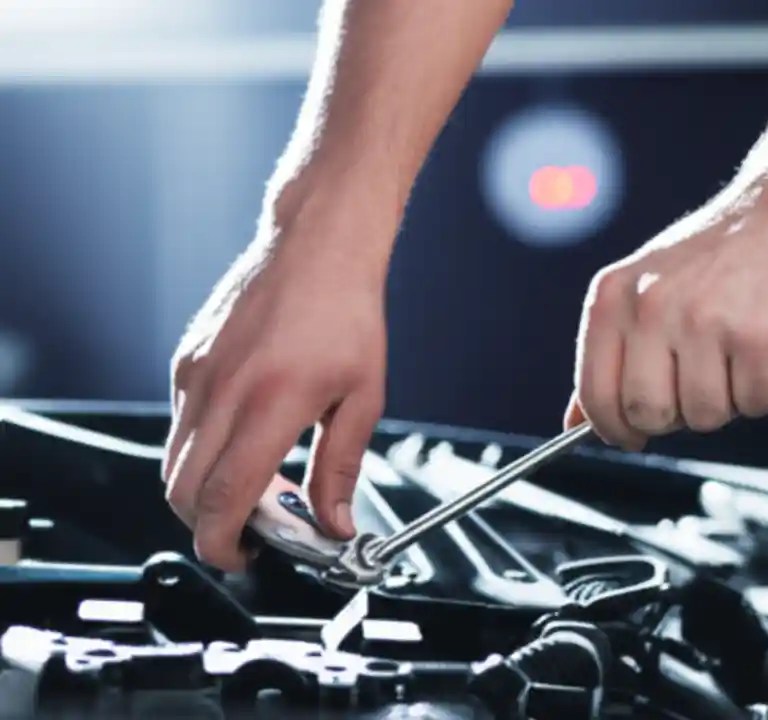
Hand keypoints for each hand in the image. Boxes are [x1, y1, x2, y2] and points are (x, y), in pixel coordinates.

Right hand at [164, 196, 389, 571]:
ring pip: (175, 461)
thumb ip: (341, 468)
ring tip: (259, 485)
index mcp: (269, 404)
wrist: (318, 245)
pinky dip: (202, 451)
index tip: (244, 558)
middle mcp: (221, 391)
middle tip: (253, 533)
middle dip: (209, 527)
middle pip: (183, 492)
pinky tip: (246, 441)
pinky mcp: (186, 360)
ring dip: (204, 491)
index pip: (222, 499)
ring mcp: (196, 374)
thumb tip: (336, 523)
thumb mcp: (363, 398)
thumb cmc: (347, 312)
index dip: (224, 544)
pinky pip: (180, 425)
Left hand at [565, 182, 767, 448]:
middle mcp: (652, 307)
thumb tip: (574, 423)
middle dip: (675, 416)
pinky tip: (762, 350)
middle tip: (697, 382)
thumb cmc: (713, 258)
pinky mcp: (758, 339)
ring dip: (725, 400)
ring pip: (705, 417)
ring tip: (733, 355)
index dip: (613, 428)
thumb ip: (608, 354)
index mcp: (613, 297)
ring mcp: (705, 323)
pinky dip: (763, 390)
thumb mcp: (641, 289)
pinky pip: (755, 404)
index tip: (631, 435)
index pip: (595, 393)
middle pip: (647, 414)